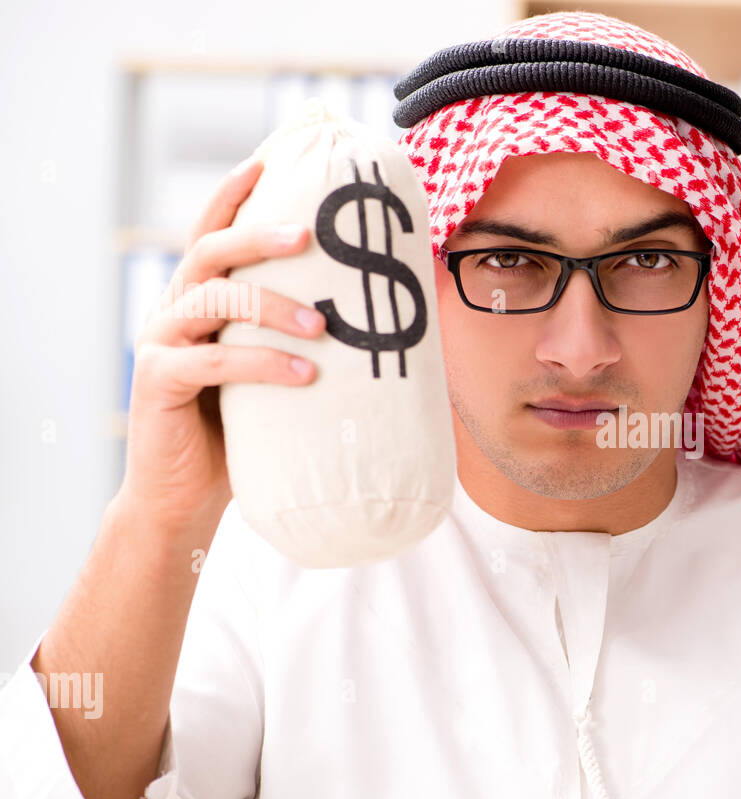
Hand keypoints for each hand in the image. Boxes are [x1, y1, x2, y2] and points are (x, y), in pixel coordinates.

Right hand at [117, 155, 326, 534]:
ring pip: (212, 301)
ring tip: (322, 327)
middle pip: (209, 252)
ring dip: (272, 306)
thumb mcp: (275, 373)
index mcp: (199, 300)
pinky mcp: (156, 383)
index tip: (268, 161)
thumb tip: (385, 319)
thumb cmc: (242, 431)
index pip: (212, 233)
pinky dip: (262, 364)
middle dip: (259, 236)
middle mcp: (174, 311)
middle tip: (307, 234)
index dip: (234, 196)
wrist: (186, 497)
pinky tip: (304, 374)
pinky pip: (211, 362)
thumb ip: (299, 340)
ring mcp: (160, 344)